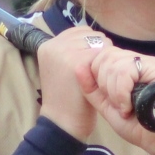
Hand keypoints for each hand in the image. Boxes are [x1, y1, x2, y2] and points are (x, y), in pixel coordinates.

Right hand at [36, 25, 102, 140]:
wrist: (61, 122)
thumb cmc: (66, 98)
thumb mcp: (62, 68)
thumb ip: (72, 50)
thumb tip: (95, 37)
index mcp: (48, 45)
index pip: (80, 31)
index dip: (91, 45)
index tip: (91, 64)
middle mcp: (54, 44)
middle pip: (91, 34)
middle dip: (99, 49)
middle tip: (96, 71)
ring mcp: (64, 52)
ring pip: (99, 42)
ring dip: (105, 56)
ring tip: (98, 75)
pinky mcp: (77, 61)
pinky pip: (103, 54)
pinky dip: (106, 66)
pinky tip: (101, 80)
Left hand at [77, 43, 154, 154]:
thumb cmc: (136, 123)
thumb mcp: (107, 105)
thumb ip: (92, 88)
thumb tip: (78, 66)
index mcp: (127, 65)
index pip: (102, 54)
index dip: (97, 76)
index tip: (107, 98)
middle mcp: (139, 60)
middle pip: (106, 56)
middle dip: (104, 84)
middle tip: (116, 104)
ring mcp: (150, 63)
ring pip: (116, 63)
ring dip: (114, 91)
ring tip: (124, 107)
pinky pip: (127, 72)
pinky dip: (122, 93)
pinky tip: (128, 107)